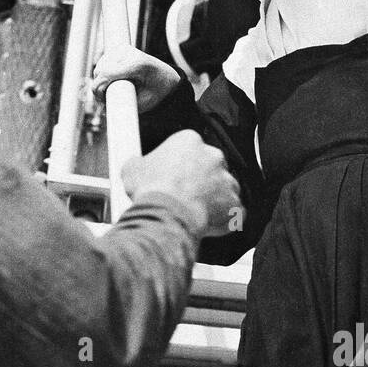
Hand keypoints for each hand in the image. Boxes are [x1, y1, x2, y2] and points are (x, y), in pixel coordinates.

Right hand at [92, 47, 180, 112]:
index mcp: (137, 65)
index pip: (105, 74)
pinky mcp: (121, 48)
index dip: (98, 89)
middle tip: (106, 99)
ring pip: (100, 66)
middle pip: (100, 70)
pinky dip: (103, 73)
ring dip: (101, 80)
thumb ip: (125, 107)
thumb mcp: (144, 104)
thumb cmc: (156, 92)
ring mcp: (124, 48)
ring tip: (110, 90)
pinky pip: (104, 62)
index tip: (102, 101)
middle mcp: (130, 53)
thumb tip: (103, 110)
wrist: (167, 77)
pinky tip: (111, 80)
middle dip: (99, 86)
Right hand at [124, 131, 243, 237]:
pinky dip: (225, 219)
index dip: (181, 166)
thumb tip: (136, 167)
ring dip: (213, 200)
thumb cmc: (153, 189)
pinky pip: (234, 212)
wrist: (168, 213)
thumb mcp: (132, 169)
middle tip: (184, 196)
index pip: (190, 150)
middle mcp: (213, 157)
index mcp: (190, 141)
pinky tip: (209, 224)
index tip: (174, 177)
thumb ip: (140, 164)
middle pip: (210, 167)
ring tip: (194, 212)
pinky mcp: (235, 204)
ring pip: (224, 189)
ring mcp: (227, 181)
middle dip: (200, 181)